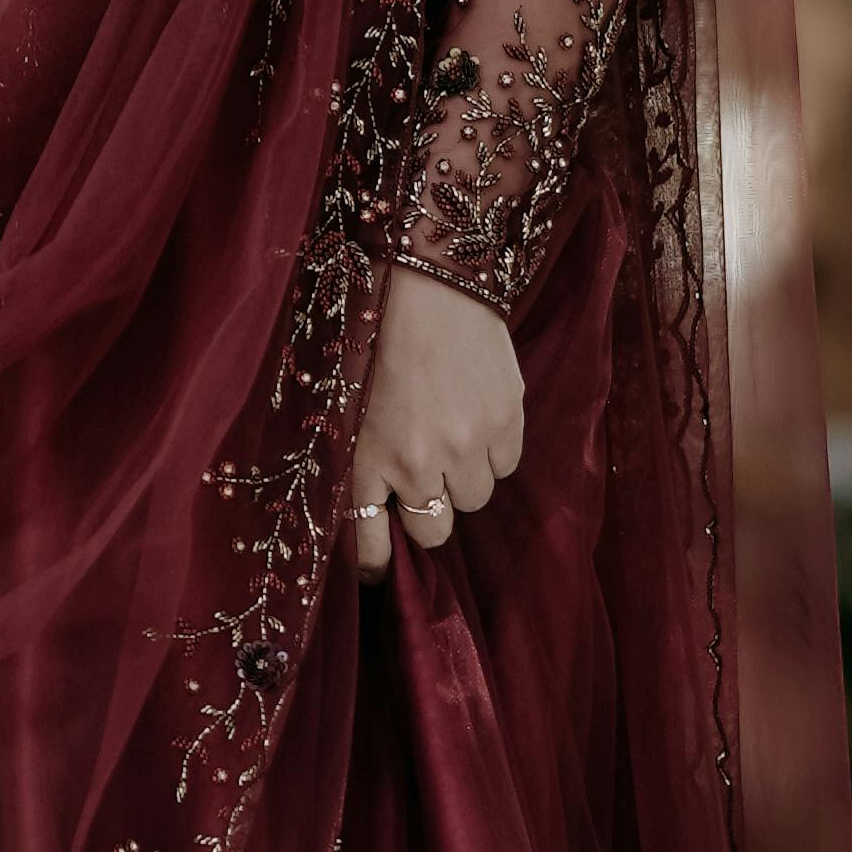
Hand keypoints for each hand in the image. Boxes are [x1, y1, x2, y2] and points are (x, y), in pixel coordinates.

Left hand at [348, 262, 521, 581]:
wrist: (427, 279)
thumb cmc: (374, 332)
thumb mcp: (345, 402)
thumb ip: (358, 461)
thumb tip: (373, 511)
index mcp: (366, 458)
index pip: (371, 542)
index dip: (376, 564)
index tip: (377, 571)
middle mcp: (417, 462)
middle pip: (434, 530)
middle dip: (427, 510)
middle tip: (422, 477)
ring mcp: (466, 444)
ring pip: (474, 499)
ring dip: (462, 478)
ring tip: (450, 433)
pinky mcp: (507, 420)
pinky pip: (507, 465)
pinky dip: (494, 450)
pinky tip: (477, 415)